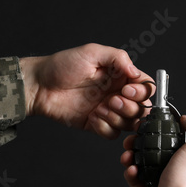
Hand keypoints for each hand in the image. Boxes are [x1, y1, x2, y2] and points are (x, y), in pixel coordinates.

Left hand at [20, 44, 153, 139]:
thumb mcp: (91, 52)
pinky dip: (105, 127)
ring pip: (129, 123)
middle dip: (130, 107)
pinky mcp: (96, 124)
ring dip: (118, 118)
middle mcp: (117, 93)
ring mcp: (107, 110)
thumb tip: (136, 71)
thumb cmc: (61, 65)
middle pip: (142, 108)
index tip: (127, 89)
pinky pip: (112, 134)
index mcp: (120, 75)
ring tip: (100, 108)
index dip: (142, 91)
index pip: (146, 87)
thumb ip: (118, 58)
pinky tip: (92, 117)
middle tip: (112, 100)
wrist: (39, 86)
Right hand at [121, 115, 185, 186]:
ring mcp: (161, 181)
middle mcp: (176, 170)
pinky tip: (131, 169)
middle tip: (132, 139)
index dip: (161, 129)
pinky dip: (130, 172)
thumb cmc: (184, 184)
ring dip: (132, 155)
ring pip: (142, 162)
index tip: (149, 124)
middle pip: (154, 148)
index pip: (174, 138)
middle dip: (140, 141)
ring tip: (128, 154)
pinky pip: (135, 177)